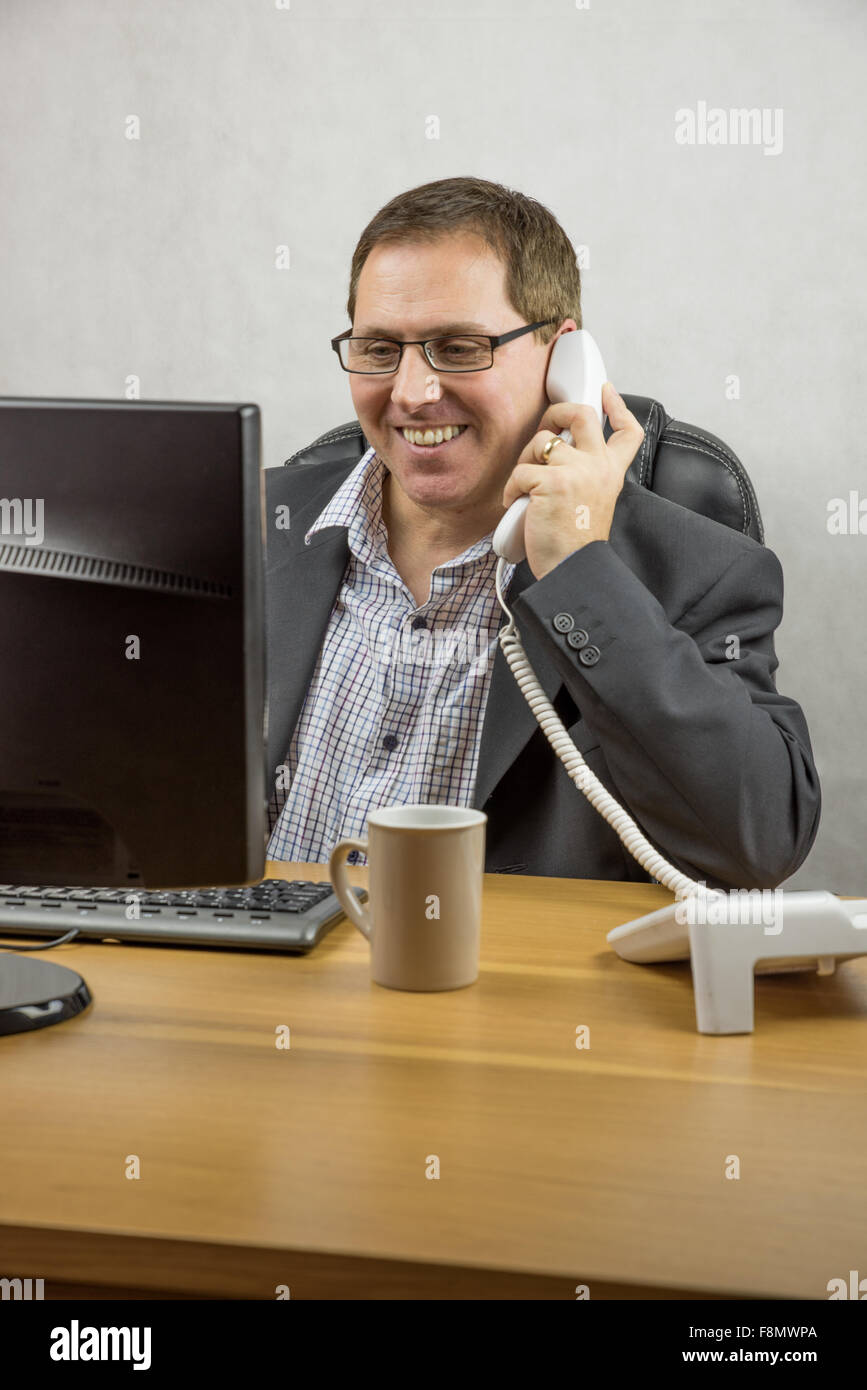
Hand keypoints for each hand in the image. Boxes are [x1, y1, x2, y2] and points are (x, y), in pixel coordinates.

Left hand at [501, 383, 644, 579]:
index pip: (627, 431)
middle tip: (547, 426)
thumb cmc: (575, 543)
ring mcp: (577, 470)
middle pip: (582, 415)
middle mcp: (599, 466)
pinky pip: (521, 471)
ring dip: (526, 460)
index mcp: (612, 473)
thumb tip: (558, 450)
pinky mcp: (552, 481)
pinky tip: (518, 503)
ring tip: (526, 486)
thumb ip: (586, 474)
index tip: (607, 391)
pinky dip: (512, 489)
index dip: (618, 406)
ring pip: (542, 441)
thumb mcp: (594, 501)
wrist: (572, 569)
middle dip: (557, 412)